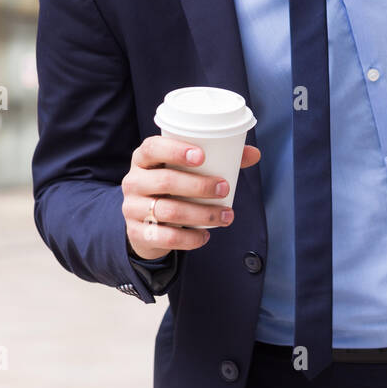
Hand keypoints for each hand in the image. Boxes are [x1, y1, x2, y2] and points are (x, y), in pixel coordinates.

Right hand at [122, 136, 261, 260]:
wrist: (144, 221)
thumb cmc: (172, 186)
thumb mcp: (185, 170)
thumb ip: (218, 159)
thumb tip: (254, 154)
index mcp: (144, 159)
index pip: (152, 148)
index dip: (175, 150)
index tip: (201, 156)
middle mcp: (134, 181)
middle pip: (165, 181)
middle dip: (199, 185)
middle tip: (224, 188)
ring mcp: (132, 208)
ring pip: (168, 211)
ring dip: (202, 214)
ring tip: (226, 216)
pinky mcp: (136, 233)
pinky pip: (164, 237)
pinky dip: (189, 239)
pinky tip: (205, 236)